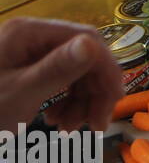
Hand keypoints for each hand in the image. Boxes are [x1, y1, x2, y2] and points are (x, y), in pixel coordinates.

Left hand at [0, 18, 122, 132]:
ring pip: (76, 71)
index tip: (114, 101)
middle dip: (94, 92)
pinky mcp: (28, 68)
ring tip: (71, 130)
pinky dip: (68, 102)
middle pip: (84, 57)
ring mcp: (30, 52)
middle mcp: (33, 36)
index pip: (87, 40)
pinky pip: (62, 80)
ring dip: (82, 101)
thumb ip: (57, 69)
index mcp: (30, 32)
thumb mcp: (20, 93)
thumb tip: (94, 44)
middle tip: (96, 125)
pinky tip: (60, 122)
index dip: (107, 70)